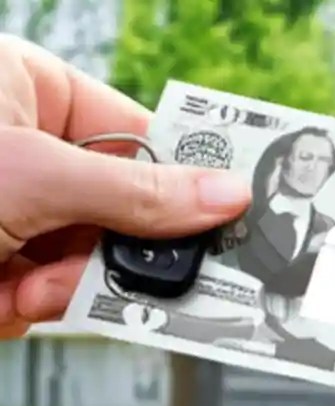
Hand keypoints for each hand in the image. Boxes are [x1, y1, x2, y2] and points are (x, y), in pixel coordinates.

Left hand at [0, 35, 250, 335]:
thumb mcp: (29, 175)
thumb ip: (138, 191)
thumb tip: (226, 194)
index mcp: (24, 92)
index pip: (139, 133)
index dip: (186, 176)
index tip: (236, 209)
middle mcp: (19, 149)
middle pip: (122, 207)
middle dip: (110, 251)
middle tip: (119, 277)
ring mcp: (5, 212)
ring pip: (87, 262)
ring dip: (63, 288)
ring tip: (22, 289)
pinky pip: (46, 295)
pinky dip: (26, 308)